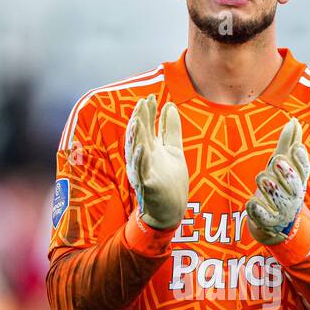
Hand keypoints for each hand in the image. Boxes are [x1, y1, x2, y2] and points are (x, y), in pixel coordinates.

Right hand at [124, 94, 188, 229]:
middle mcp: (142, 159)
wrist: (171, 210)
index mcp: (149, 149)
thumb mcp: (174, 151)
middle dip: (139, 120)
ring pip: (135, 152)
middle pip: (138, 137)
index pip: (146, 127)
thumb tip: (170, 106)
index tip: (150, 98)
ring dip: (136, 137)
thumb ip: (170, 130)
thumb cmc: (170, 182)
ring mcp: (142, 172)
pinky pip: (140, 172)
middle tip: (142, 103)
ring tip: (138, 120)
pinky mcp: (146, 186)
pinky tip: (144, 148)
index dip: (147, 113)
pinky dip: (141, 160)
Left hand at [245, 117, 309, 245]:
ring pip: (277, 198)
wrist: (272, 224)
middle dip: (286, 172)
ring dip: (268, 187)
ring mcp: (282, 211)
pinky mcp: (269, 223)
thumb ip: (287, 144)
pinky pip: (263, 217)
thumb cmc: (279, 189)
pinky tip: (251, 202)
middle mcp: (293, 197)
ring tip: (262, 179)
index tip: (296, 148)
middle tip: (276, 162)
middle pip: (294, 184)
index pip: (304, 170)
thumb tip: (294, 121)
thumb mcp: (283, 166)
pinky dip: (257, 209)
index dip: (301, 159)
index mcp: (298, 182)